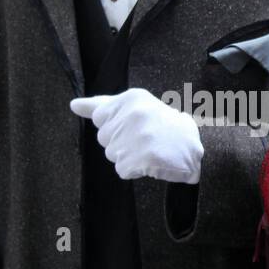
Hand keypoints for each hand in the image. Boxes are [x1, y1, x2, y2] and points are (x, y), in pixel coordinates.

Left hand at [70, 88, 203, 182]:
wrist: (194, 148)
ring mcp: (139, 136)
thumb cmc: (162, 126)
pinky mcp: (143, 156)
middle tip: (145, 138)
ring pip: (112, 155)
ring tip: (149, 149)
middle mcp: (134, 114)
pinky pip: (122, 170)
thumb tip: (73, 105)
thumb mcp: (135, 107)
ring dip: (128, 157)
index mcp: (131, 98)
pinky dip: (135, 170)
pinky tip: (150, 162)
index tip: (135, 125)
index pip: (100, 118)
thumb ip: (102, 106)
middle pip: (104, 139)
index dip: (116, 126)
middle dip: (121, 143)